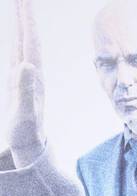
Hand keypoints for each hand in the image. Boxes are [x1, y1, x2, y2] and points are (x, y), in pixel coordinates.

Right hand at [6, 0, 45, 166]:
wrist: (31, 149)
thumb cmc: (27, 136)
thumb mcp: (25, 115)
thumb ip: (25, 91)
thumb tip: (27, 65)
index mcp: (32, 76)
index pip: (28, 40)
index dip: (26, 19)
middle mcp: (31, 72)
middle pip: (27, 35)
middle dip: (24, 13)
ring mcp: (24, 76)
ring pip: (22, 42)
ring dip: (21, 22)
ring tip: (20, 4)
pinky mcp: (18, 82)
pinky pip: (16, 52)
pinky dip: (15, 38)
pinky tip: (14, 32)